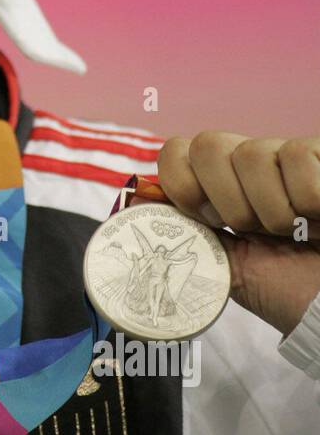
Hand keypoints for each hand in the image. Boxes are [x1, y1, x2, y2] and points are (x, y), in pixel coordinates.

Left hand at [152, 133, 319, 337]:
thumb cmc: (289, 290)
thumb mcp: (228, 267)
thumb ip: (189, 235)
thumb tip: (132, 204)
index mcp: (221, 187)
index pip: (176, 151)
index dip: (182, 184)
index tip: (208, 222)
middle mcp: (251, 164)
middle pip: (206, 144)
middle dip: (226, 200)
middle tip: (252, 230)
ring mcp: (287, 156)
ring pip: (250, 153)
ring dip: (271, 209)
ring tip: (294, 231)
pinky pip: (296, 154)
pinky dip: (308, 197)